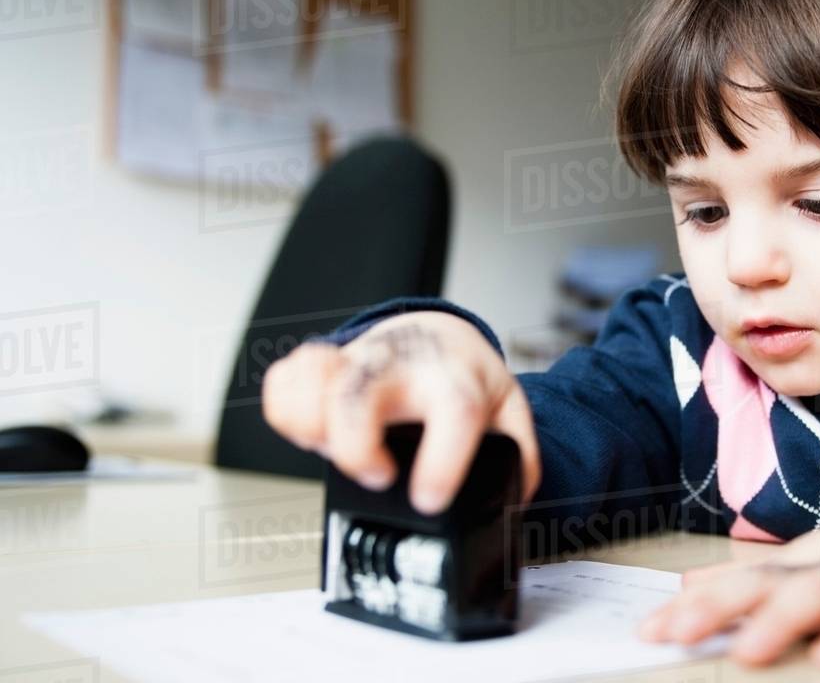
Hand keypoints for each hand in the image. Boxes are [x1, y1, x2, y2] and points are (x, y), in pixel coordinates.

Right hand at [262, 311, 539, 513]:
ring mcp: (357, 359)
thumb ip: (518, 456)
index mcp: (454, 379)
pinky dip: (285, 409)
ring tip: (332, 447)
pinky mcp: (323, 363)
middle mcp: (401, 364)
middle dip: (354, 443)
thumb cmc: (466, 377)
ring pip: (313, 379)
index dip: (440, 461)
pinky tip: (312, 429)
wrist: (438, 334)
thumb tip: (511, 502)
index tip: (429, 499)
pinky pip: (286, 379)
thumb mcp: (507, 412)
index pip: (453, 411)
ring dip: (309, 423)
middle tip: (375, 475)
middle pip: (360, 392)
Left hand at [639, 502, 819, 667]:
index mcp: (790, 565)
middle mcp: (817, 569)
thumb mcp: (801, 564)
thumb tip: (686, 583)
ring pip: (814, 598)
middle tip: (673, 634)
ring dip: (777, 622)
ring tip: (745, 651)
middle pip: (760, 585)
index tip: (646, 631)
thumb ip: (745, 578)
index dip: (689, 607)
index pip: (731, 584)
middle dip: (714, 609)